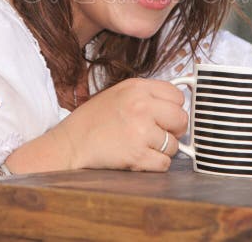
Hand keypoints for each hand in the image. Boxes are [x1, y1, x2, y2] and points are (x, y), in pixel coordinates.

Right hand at [53, 78, 187, 171]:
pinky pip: (164, 163)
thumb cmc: (93, 121)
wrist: (70, 144)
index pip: (177, 95)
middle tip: (158, 133)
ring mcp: (140, 131)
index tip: (165, 116)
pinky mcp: (137, 155)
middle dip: (173, 129)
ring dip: (162, 149)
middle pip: (181, 119)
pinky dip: (155, 164)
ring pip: (173, 144)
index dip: (173, 108)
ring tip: (142, 145)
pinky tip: (140, 157)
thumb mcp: (119, 94)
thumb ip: (146, 96)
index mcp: (137, 88)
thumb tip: (175, 105)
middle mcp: (141, 106)